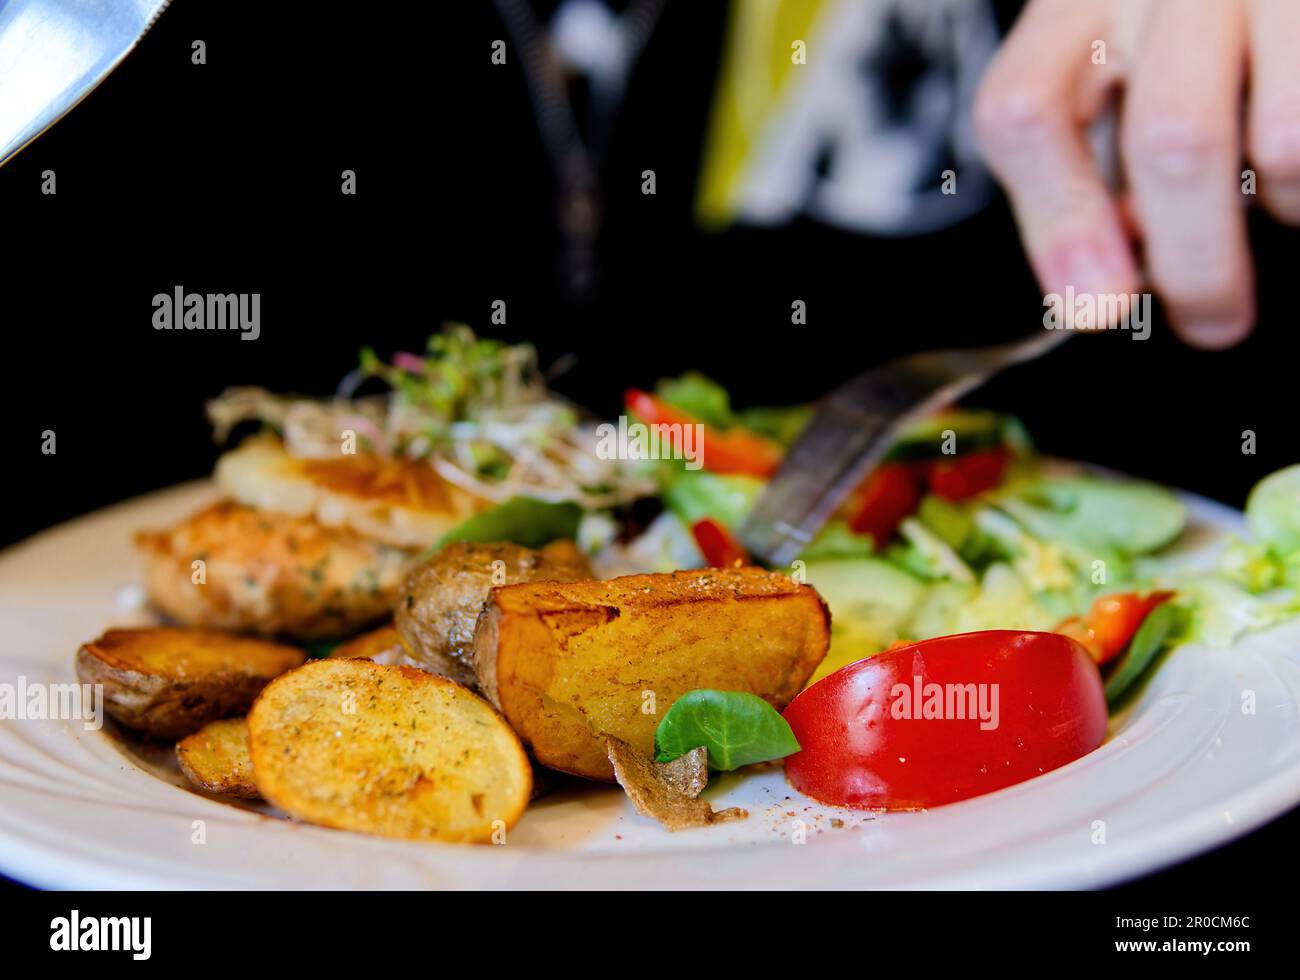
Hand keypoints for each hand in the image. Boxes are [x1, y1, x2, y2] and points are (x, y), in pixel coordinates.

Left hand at [974, 0, 1297, 347]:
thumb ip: (1085, 169)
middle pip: (1172, 141)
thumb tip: (1104, 286)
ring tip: (1280, 205)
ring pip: (1283, 142)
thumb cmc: (1173, 33)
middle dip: (1194, 260)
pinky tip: (1295, 174)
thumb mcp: (1109, 74)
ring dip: (1284, 205)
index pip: (1027, 112)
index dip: (1058, 223)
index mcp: (1073, 8)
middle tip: (1211, 321)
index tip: (1098, 307)